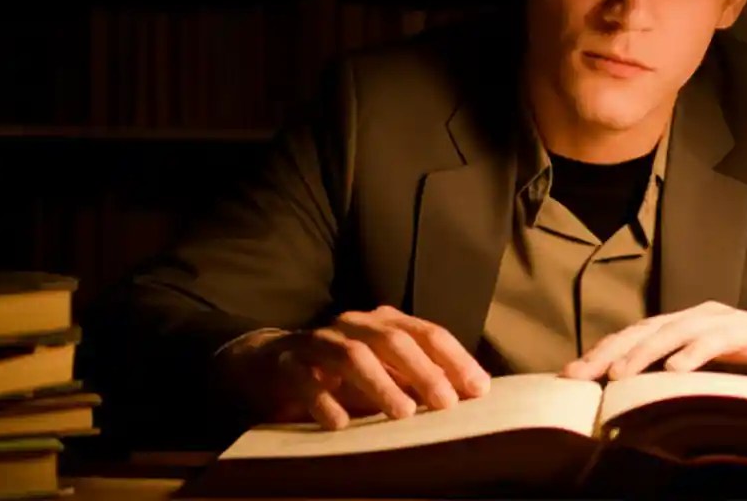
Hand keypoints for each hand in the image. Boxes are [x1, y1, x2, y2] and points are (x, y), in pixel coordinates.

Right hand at [219, 306, 490, 429]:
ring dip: (380, 384)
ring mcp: (319, 340)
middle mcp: (354, 325)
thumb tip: (465, 399)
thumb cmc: (338, 376)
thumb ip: (416, 383)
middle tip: (445, 403)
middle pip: (393, 340)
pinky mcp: (286, 363)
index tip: (478, 390)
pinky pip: (306, 379)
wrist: (268, 367)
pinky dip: (324, 400)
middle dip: (423, 371)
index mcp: (385, 323)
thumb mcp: (382, 377)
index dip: (455, 359)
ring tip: (402, 413)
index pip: (428, 334)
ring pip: (353, 355)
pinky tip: (340, 423)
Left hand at [560, 301, 746, 388]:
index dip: (601, 353)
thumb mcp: (712, 379)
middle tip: (577, 375)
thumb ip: (678, 381)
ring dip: (643, 353)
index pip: (635, 336)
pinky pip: (718, 340)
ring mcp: (726, 321)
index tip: (569, 376)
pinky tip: (675, 370)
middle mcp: (701, 316)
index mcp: (686, 325)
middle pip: (646, 330)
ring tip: (616, 375)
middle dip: (608, 352)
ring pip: (675, 331)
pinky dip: (694, 353)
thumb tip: (633, 403)